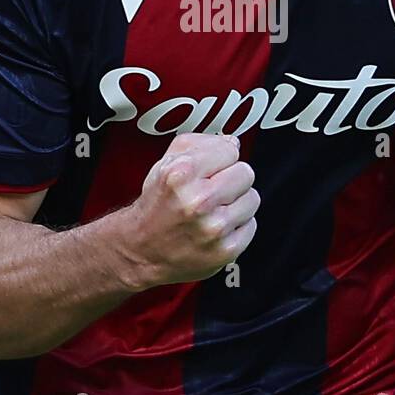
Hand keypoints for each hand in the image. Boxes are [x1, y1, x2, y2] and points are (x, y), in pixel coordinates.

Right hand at [129, 133, 259, 286]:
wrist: (142, 251)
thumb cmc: (156, 206)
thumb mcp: (164, 164)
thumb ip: (198, 144)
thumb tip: (232, 143)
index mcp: (181, 174)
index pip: (230, 150)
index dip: (220, 157)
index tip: (211, 168)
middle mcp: (198, 201)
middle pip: (245, 173)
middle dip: (231, 178)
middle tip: (214, 188)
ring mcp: (214, 228)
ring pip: (252, 199)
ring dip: (236, 202)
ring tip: (215, 209)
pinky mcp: (226, 250)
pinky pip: (251, 225)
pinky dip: (237, 225)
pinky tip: (216, 226)